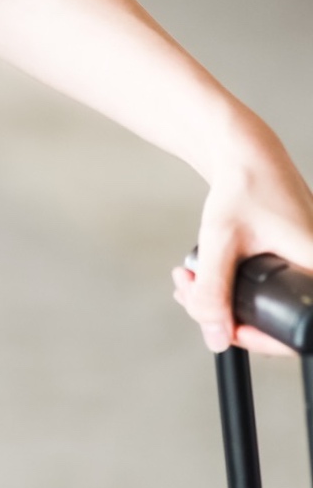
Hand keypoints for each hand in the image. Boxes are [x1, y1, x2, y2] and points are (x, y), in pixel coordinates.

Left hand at [172, 125, 312, 354]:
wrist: (245, 150)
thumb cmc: (244, 183)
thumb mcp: (221, 240)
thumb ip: (214, 289)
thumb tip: (215, 336)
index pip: (292, 329)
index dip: (256, 338)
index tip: (220, 328)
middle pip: (274, 317)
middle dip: (225, 312)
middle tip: (188, 293)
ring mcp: (304, 263)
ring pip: (264, 302)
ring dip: (221, 297)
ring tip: (187, 280)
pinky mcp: (290, 258)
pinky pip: (263, 285)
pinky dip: (232, 283)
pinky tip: (202, 276)